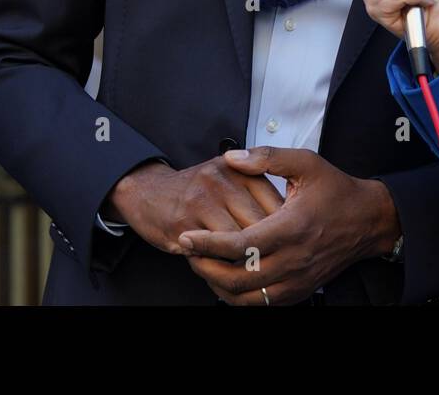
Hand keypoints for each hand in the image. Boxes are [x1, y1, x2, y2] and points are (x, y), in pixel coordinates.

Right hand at [104, 157, 283, 255]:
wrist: (148, 192)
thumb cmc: (195, 189)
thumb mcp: (228, 177)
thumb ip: (255, 191)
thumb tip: (289, 218)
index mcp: (237, 170)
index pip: (273, 201)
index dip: (284, 228)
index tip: (290, 244)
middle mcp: (221, 182)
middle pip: (259, 222)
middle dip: (268, 245)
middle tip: (276, 261)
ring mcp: (202, 202)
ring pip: (237, 240)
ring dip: (246, 258)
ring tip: (254, 268)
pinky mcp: (184, 224)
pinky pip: (212, 251)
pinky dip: (222, 263)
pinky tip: (227, 268)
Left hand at [176, 147, 400, 304]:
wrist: (370, 220)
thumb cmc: (337, 191)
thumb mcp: (306, 163)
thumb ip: (267, 157)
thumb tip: (232, 157)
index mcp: (292, 227)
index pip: (240, 245)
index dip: (208, 244)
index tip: (185, 237)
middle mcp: (294, 259)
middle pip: (237, 278)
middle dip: (205, 267)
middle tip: (188, 252)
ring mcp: (298, 280)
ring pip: (246, 298)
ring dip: (219, 286)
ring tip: (203, 266)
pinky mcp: (300, 291)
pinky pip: (261, 304)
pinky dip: (238, 296)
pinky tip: (227, 278)